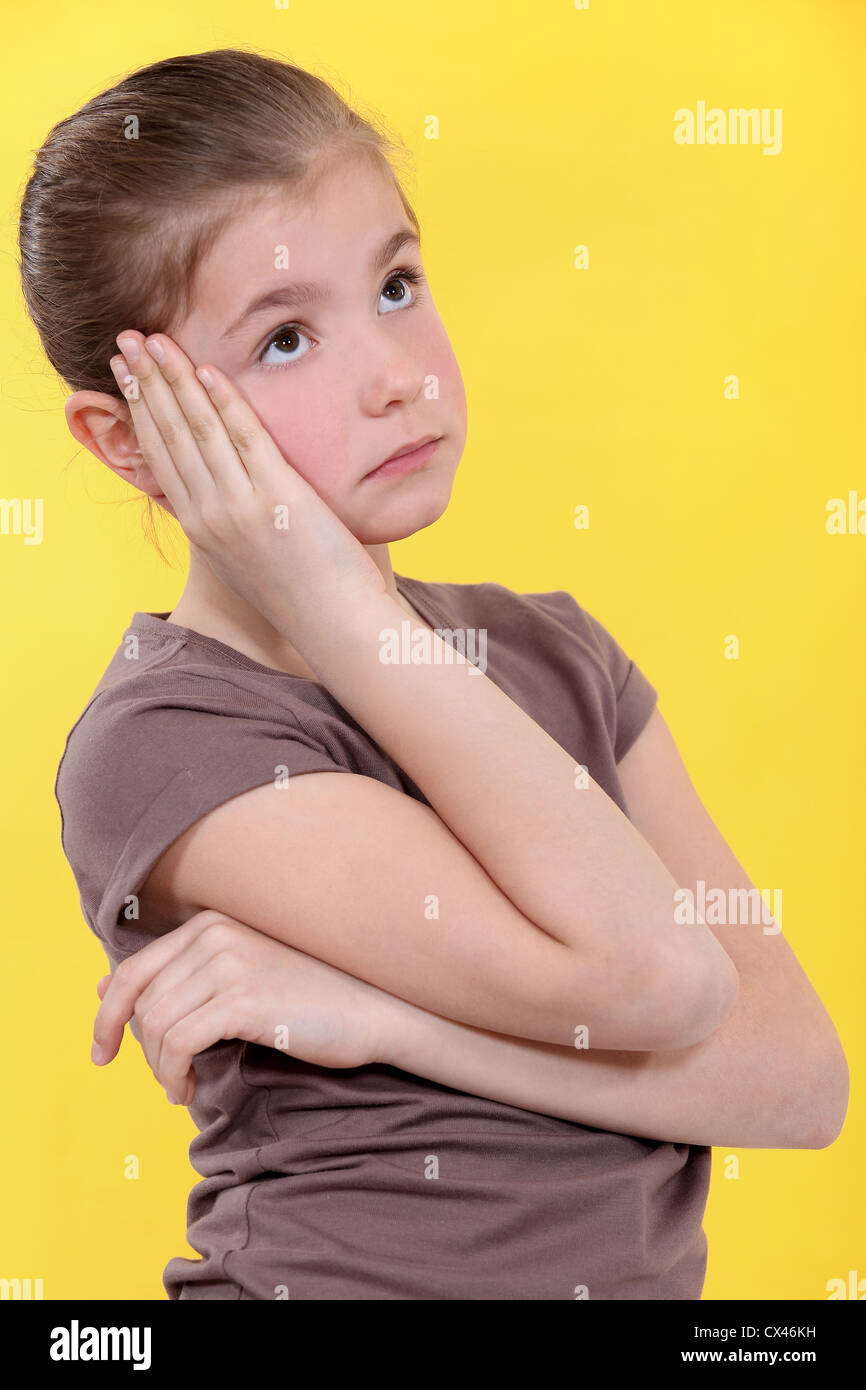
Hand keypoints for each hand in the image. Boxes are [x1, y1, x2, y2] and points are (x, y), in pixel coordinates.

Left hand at [92, 909, 397, 1104]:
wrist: (373, 1011)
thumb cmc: (310, 1000)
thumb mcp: (242, 974)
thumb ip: (183, 975)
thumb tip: (106, 988)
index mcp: (212, 922)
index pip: (134, 969)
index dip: (107, 1015)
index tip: (102, 1052)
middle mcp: (215, 934)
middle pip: (141, 1003)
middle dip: (143, 1051)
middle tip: (167, 1080)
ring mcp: (229, 963)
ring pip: (155, 1026)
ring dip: (159, 1068)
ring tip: (180, 1088)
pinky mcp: (243, 999)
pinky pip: (177, 1045)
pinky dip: (172, 1075)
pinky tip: (187, 1091)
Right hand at [109, 331, 385, 643]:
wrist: (335, 625)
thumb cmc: (303, 594)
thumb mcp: (248, 558)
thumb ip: (231, 522)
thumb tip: (226, 493)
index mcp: (199, 527)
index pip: (159, 456)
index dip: (140, 410)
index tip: (125, 373)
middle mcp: (210, 515)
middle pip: (168, 435)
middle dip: (144, 382)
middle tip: (125, 339)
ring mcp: (240, 506)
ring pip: (197, 430)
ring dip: (174, 379)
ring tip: (153, 340)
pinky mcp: (277, 497)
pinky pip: (245, 438)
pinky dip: (225, 401)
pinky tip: (208, 369)